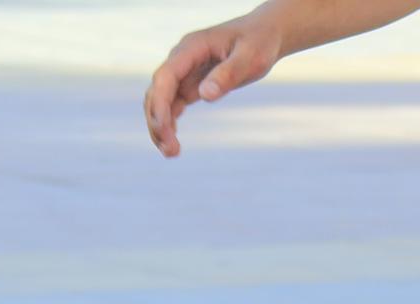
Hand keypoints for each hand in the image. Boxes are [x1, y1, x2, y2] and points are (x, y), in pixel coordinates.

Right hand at [144, 15, 283, 156]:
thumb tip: (205, 94)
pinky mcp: (188, 85)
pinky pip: (170, 107)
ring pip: (159, 103)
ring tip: (171, 153)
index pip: (165, 77)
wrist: (264, 34)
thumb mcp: (251, 56)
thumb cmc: (260, 42)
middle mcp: (180, 60)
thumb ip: (229, 73)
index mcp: (191, 48)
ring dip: (160, 128)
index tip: (165, 130)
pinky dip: (168, 125)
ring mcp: (182, 73)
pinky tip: (172, 143)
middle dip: (158, 122)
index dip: (160, 104)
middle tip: (171, 151)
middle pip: (156, 93)